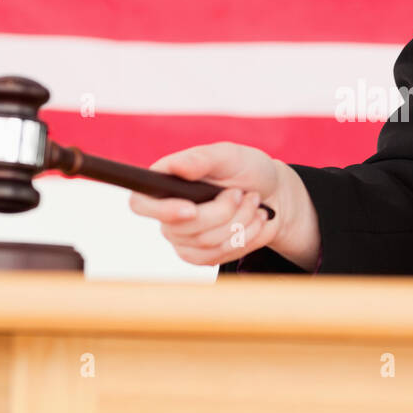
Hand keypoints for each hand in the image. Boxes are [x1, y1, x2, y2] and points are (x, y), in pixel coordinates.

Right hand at [128, 141, 283, 266]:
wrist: (271, 194)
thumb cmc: (245, 168)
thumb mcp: (228, 155)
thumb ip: (201, 159)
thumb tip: (175, 167)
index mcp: (165, 183)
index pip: (140, 204)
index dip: (162, 211)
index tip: (192, 209)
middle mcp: (167, 213)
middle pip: (185, 228)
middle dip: (224, 212)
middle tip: (242, 194)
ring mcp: (183, 238)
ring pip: (208, 244)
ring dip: (240, 223)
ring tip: (254, 203)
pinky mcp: (201, 256)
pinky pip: (220, 256)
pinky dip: (246, 238)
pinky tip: (257, 221)